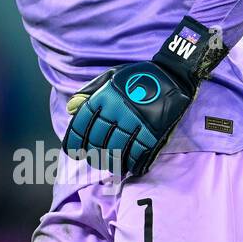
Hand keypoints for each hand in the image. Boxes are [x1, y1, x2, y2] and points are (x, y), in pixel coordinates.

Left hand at [62, 16, 226, 177]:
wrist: (172, 75)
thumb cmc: (137, 77)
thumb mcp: (110, 78)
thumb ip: (89, 92)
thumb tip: (70, 109)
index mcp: (104, 97)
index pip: (81, 125)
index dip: (74, 141)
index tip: (75, 151)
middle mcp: (116, 111)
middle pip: (97, 142)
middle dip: (93, 155)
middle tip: (95, 160)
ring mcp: (135, 123)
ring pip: (116, 152)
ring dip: (111, 163)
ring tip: (111, 165)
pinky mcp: (153, 132)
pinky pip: (137, 155)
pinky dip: (131, 164)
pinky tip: (129, 167)